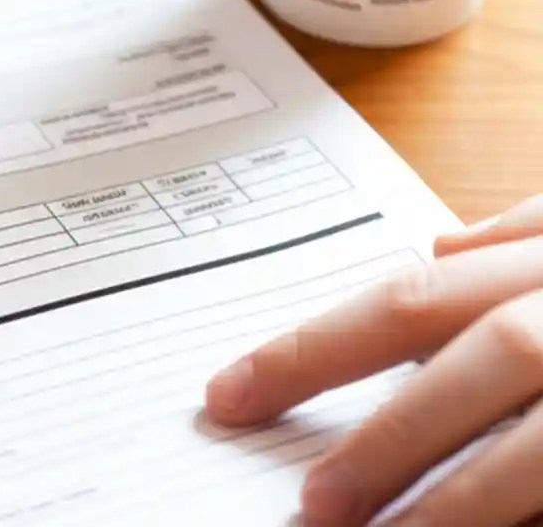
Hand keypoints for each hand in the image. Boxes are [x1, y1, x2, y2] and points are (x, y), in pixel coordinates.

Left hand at [204, 195, 542, 525]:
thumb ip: (522, 241)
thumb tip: (441, 245)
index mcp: (540, 266)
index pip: (407, 302)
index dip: (310, 352)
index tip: (227, 398)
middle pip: (477, 364)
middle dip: (390, 439)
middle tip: (314, 504)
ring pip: (534, 447)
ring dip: (457, 502)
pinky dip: (525, 522)